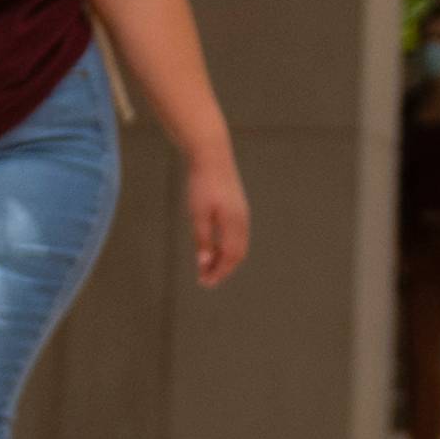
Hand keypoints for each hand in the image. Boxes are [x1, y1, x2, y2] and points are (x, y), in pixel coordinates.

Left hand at [183, 152, 251, 288]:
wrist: (211, 155)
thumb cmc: (202, 184)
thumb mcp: (197, 214)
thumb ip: (202, 239)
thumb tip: (203, 263)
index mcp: (234, 223)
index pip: (230, 256)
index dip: (218, 272)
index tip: (204, 283)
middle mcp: (242, 220)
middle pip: (237, 253)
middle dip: (222, 269)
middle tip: (205, 280)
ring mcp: (242, 213)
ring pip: (238, 244)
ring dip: (224, 258)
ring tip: (206, 266)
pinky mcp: (238, 207)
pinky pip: (236, 234)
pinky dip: (225, 246)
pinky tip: (212, 247)